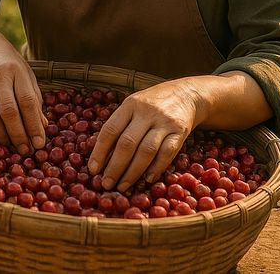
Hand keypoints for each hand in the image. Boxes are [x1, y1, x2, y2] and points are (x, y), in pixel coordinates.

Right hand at [0, 28, 45, 154]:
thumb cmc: (10, 66)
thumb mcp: (27, 77)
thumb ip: (34, 101)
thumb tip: (42, 128)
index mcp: (17, 70)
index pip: (27, 101)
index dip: (34, 125)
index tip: (39, 143)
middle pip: (8, 110)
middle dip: (18, 134)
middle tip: (25, 149)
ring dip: (0, 134)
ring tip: (10, 143)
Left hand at [88, 78, 203, 191]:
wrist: (186, 94)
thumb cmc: (152, 104)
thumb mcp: (133, 106)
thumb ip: (120, 125)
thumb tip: (102, 156)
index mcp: (129, 105)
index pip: (110, 130)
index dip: (99, 151)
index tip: (93, 169)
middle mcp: (146, 112)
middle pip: (127, 143)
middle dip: (115, 166)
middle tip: (106, 184)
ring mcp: (164, 122)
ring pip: (146, 150)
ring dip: (133, 172)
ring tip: (123, 186)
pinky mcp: (180, 131)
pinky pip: (168, 152)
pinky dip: (156, 167)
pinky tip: (147, 179)